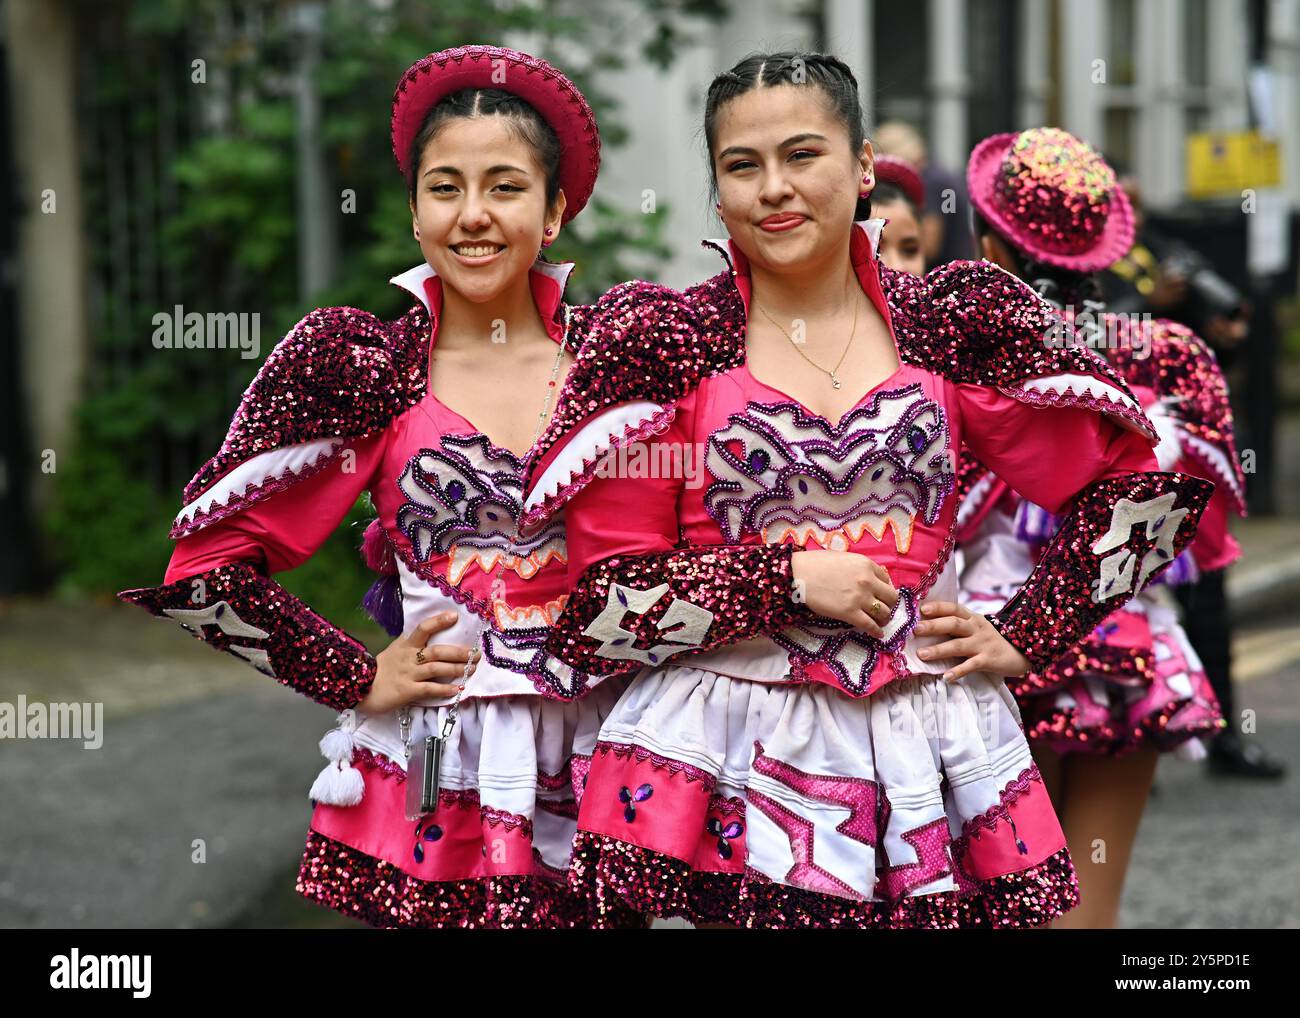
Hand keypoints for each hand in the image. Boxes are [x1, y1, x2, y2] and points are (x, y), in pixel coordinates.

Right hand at [356, 611, 477, 713]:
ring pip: (436, 669)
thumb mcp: (396, 650)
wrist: (362, 689)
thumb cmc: (383, 669)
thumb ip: (413, 643)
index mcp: (406, 645)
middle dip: (459, 652)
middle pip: (437, 651)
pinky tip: (457, 689)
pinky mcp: (407, 691)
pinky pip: (430, 689)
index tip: (455, 616)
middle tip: (476, 654)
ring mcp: (408, 674)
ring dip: (457, 669)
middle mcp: (409, 658)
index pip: (423, 628)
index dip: (439, 621)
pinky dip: (445, 689)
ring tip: (471, 670)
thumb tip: (433, 632)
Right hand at [791, 550, 899, 638]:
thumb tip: (867, 577)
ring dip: (884, 619)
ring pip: (884, 613)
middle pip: (891, 598)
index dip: (885, 588)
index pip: (886, 579)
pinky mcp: (850, 613)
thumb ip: (858, 567)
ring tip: (880, 622)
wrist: (798, 575)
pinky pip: (870, 625)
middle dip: (889, 605)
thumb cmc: (815, 564)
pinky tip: (877, 634)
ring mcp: (860, 598)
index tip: (881, 595)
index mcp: (866, 564)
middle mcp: (868, 581)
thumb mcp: (843, 558)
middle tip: (883, 609)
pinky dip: (876, 631)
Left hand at [913, 601, 1029, 682]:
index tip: (922, 609)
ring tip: (922, 655)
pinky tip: (946, 677)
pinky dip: (958, 671)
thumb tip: (927, 624)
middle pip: (954, 624)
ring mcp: (982, 644)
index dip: (938, 607)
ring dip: (939, 650)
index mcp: (972, 618)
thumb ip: (958, 624)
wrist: (1021, 651)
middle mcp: (976, 629)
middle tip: (915, 630)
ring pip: (958, 646)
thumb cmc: (990, 638)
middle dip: (934, 626)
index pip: (954, 608)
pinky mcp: (988, 660)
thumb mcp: (976, 626)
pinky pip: (971, 666)